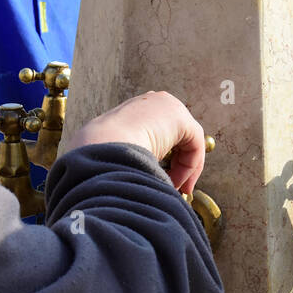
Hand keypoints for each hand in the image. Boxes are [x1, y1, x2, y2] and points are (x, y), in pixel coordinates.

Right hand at [60, 91, 205, 193]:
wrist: (98, 149)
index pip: (157, 133)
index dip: (165, 160)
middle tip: (177, 189)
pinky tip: (177, 181)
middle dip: (179, 165)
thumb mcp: (116, 156)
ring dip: (184, 169)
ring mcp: (164, 105)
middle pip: (176, 137)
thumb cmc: (102, 159)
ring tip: (174, 189)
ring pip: (186, 142)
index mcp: (132, 111)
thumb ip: (132, 161)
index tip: (160, 181)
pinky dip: (189, 166)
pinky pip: (194, 143)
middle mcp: (149, 103)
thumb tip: (140, 184)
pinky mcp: (178, 115)